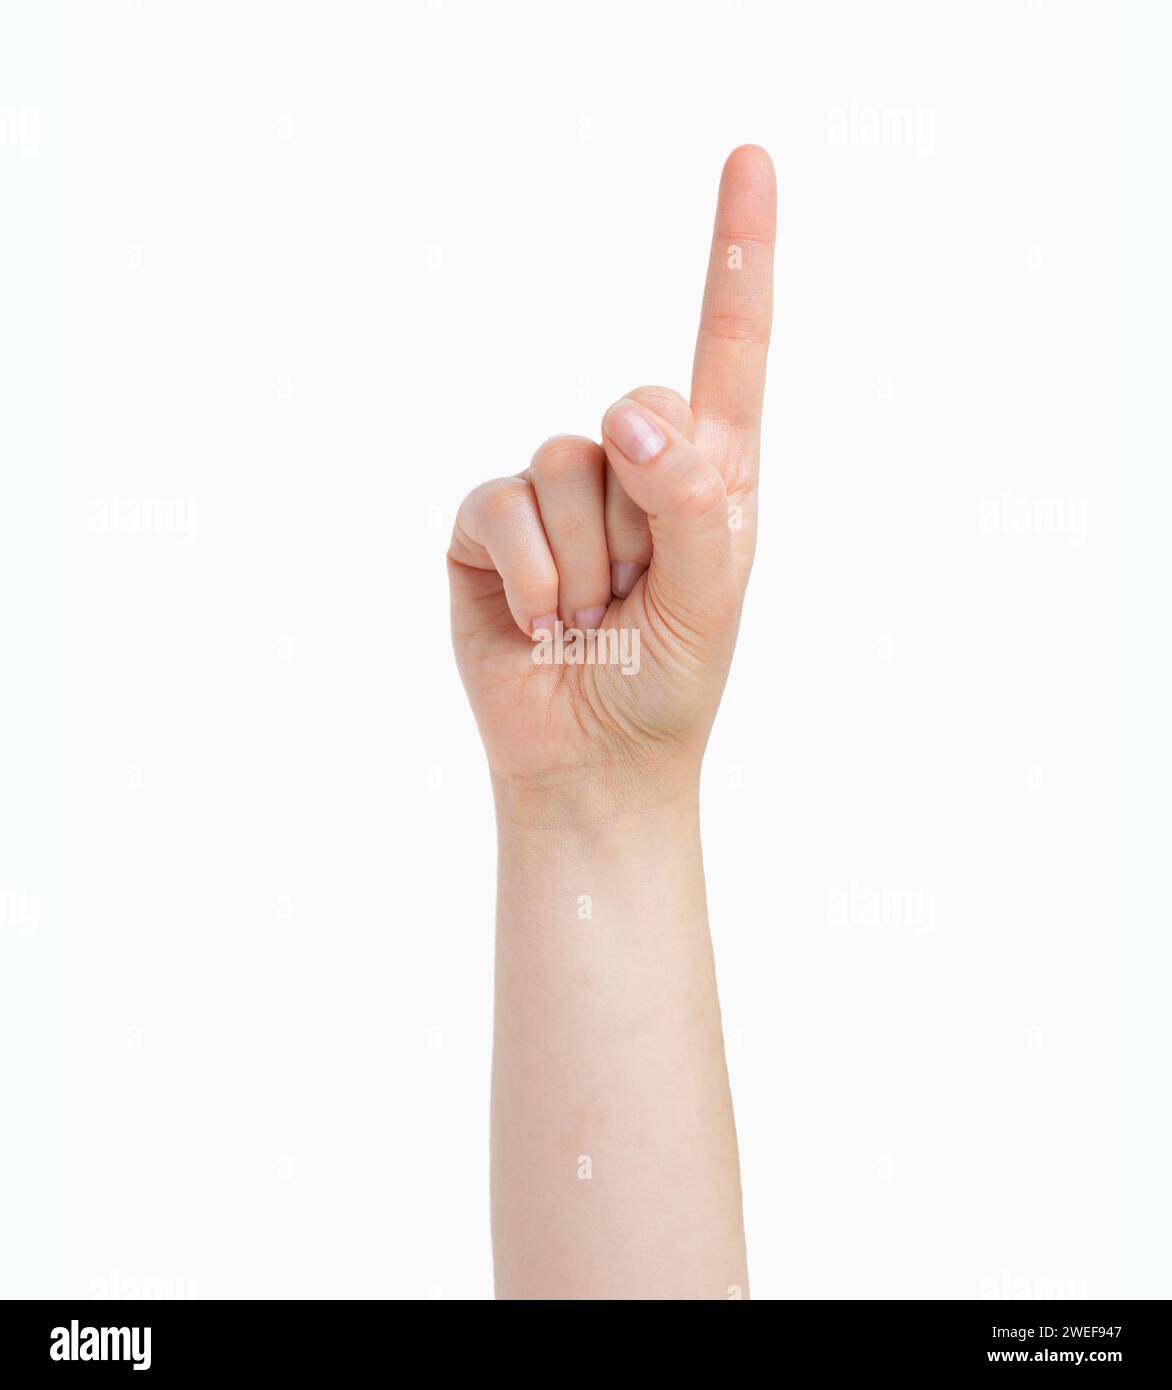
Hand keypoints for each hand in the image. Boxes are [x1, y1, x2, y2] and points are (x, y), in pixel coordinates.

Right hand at [448, 146, 774, 808]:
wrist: (590, 759)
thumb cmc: (668, 681)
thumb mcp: (711, 596)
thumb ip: (691, 500)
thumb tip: (624, 413)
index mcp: (709, 474)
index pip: (727, 349)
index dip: (738, 257)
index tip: (750, 159)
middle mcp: (632, 467)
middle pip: (634, 408)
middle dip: (641, 516)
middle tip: (638, 595)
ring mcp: (557, 494)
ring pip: (564, 463)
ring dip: (586, 562)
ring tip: (590, 618)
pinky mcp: (491, 525)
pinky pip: (502, 504)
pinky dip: (533, 574)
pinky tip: (543, 620)